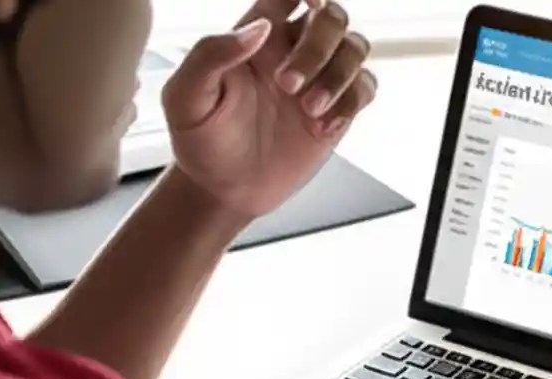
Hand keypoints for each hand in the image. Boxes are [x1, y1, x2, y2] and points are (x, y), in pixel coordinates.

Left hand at [162, 0, 377, 220]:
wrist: (225, 188)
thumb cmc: (201, 139)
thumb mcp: (185, 97)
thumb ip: (211, 53)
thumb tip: (260, 29)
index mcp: (255, 36)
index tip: (310, 2)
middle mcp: (291, 50)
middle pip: (330, 17)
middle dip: (318, 47)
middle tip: (288, 86)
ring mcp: (319, 79)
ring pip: (355, 47)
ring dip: (339, 75)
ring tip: (309, 110)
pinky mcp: (338, 109)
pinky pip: (365, 87)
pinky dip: (352, 102)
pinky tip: (323, 127)